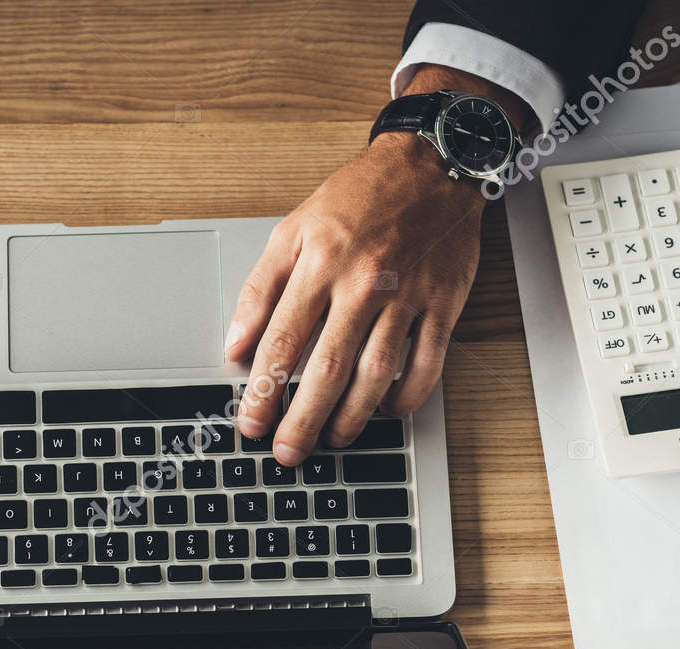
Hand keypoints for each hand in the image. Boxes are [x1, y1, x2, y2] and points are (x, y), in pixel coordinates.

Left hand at [225, 67, 528, 464]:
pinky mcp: (444, 304)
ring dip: (351, 418)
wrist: (432, 164)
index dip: (263, 391)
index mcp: (320, 264)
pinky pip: (426, 364)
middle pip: (327, 369)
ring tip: (332, 440)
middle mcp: (364, 283)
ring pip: (376, 374)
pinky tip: (386, 413)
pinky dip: (406, 397)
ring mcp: (408, 296)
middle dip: (302, 420)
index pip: (282, 342)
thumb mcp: (294, 229)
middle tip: (287, 453)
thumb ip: (261, 289)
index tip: (251, 423)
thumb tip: (236, 343)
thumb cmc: (360, 197)